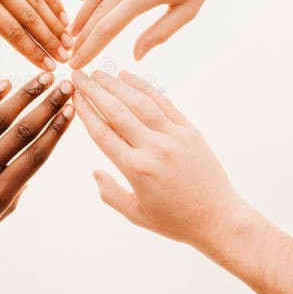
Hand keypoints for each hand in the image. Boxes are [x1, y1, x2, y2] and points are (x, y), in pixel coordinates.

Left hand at [0, 73, 73, 264]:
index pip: (35, 156)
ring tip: (42, 78)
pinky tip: (4, 85)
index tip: (72, 111)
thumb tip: (27, 178)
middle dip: (48, 106)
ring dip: (24, 96)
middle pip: (22, 133)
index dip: (56, 131)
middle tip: (66, 85)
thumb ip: (10, 200)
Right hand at [70, 0, 239, 67]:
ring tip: (73, 29)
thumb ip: (161, 32)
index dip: (89, 49)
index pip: (107, 29)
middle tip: (69, 52)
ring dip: (82, 12)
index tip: (77, 64)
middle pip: (96, 11)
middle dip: (80, 36)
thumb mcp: (190, 6)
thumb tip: (135, 55)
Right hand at [72, 69, 240, 247]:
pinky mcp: (190, 131)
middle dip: (94, 91)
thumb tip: (95, 171)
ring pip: (140, 102)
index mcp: (136, 170)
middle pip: (117, 112)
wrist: (218, 218)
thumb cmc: (175, 221)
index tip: (74, 96)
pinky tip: (128, 77)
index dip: (86, 111)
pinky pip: (164, 103)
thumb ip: (110, 193)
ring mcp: (174, 137)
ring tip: (98, 73)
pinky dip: (145, 87)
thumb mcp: (135, 215)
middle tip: (78, 75)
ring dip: (116, 84)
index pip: (103, 134)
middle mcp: (154, 149)